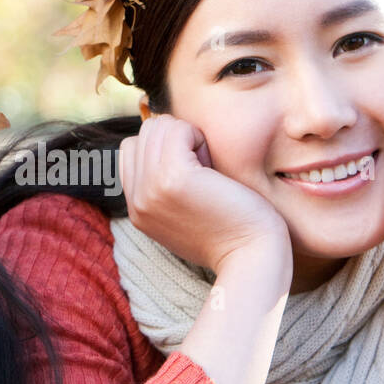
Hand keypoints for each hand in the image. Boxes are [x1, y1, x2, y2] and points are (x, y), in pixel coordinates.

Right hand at [119, 114, 290, 276]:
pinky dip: (198, 137)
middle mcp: (136, 200)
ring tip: (208, 169)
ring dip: (188, 137)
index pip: (132, 149)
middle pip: (144, 134)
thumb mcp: (184, 213)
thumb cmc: (231, 231)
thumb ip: (164, 187)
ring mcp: (150, 190)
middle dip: (177, 140)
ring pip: (158, 127)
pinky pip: (177, 129)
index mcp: (136, 209)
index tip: (194, 174)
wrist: (251, 256)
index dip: (165, 148)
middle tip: (205, 170)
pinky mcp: (171, 179)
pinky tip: (213, 165)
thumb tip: (166, 142)